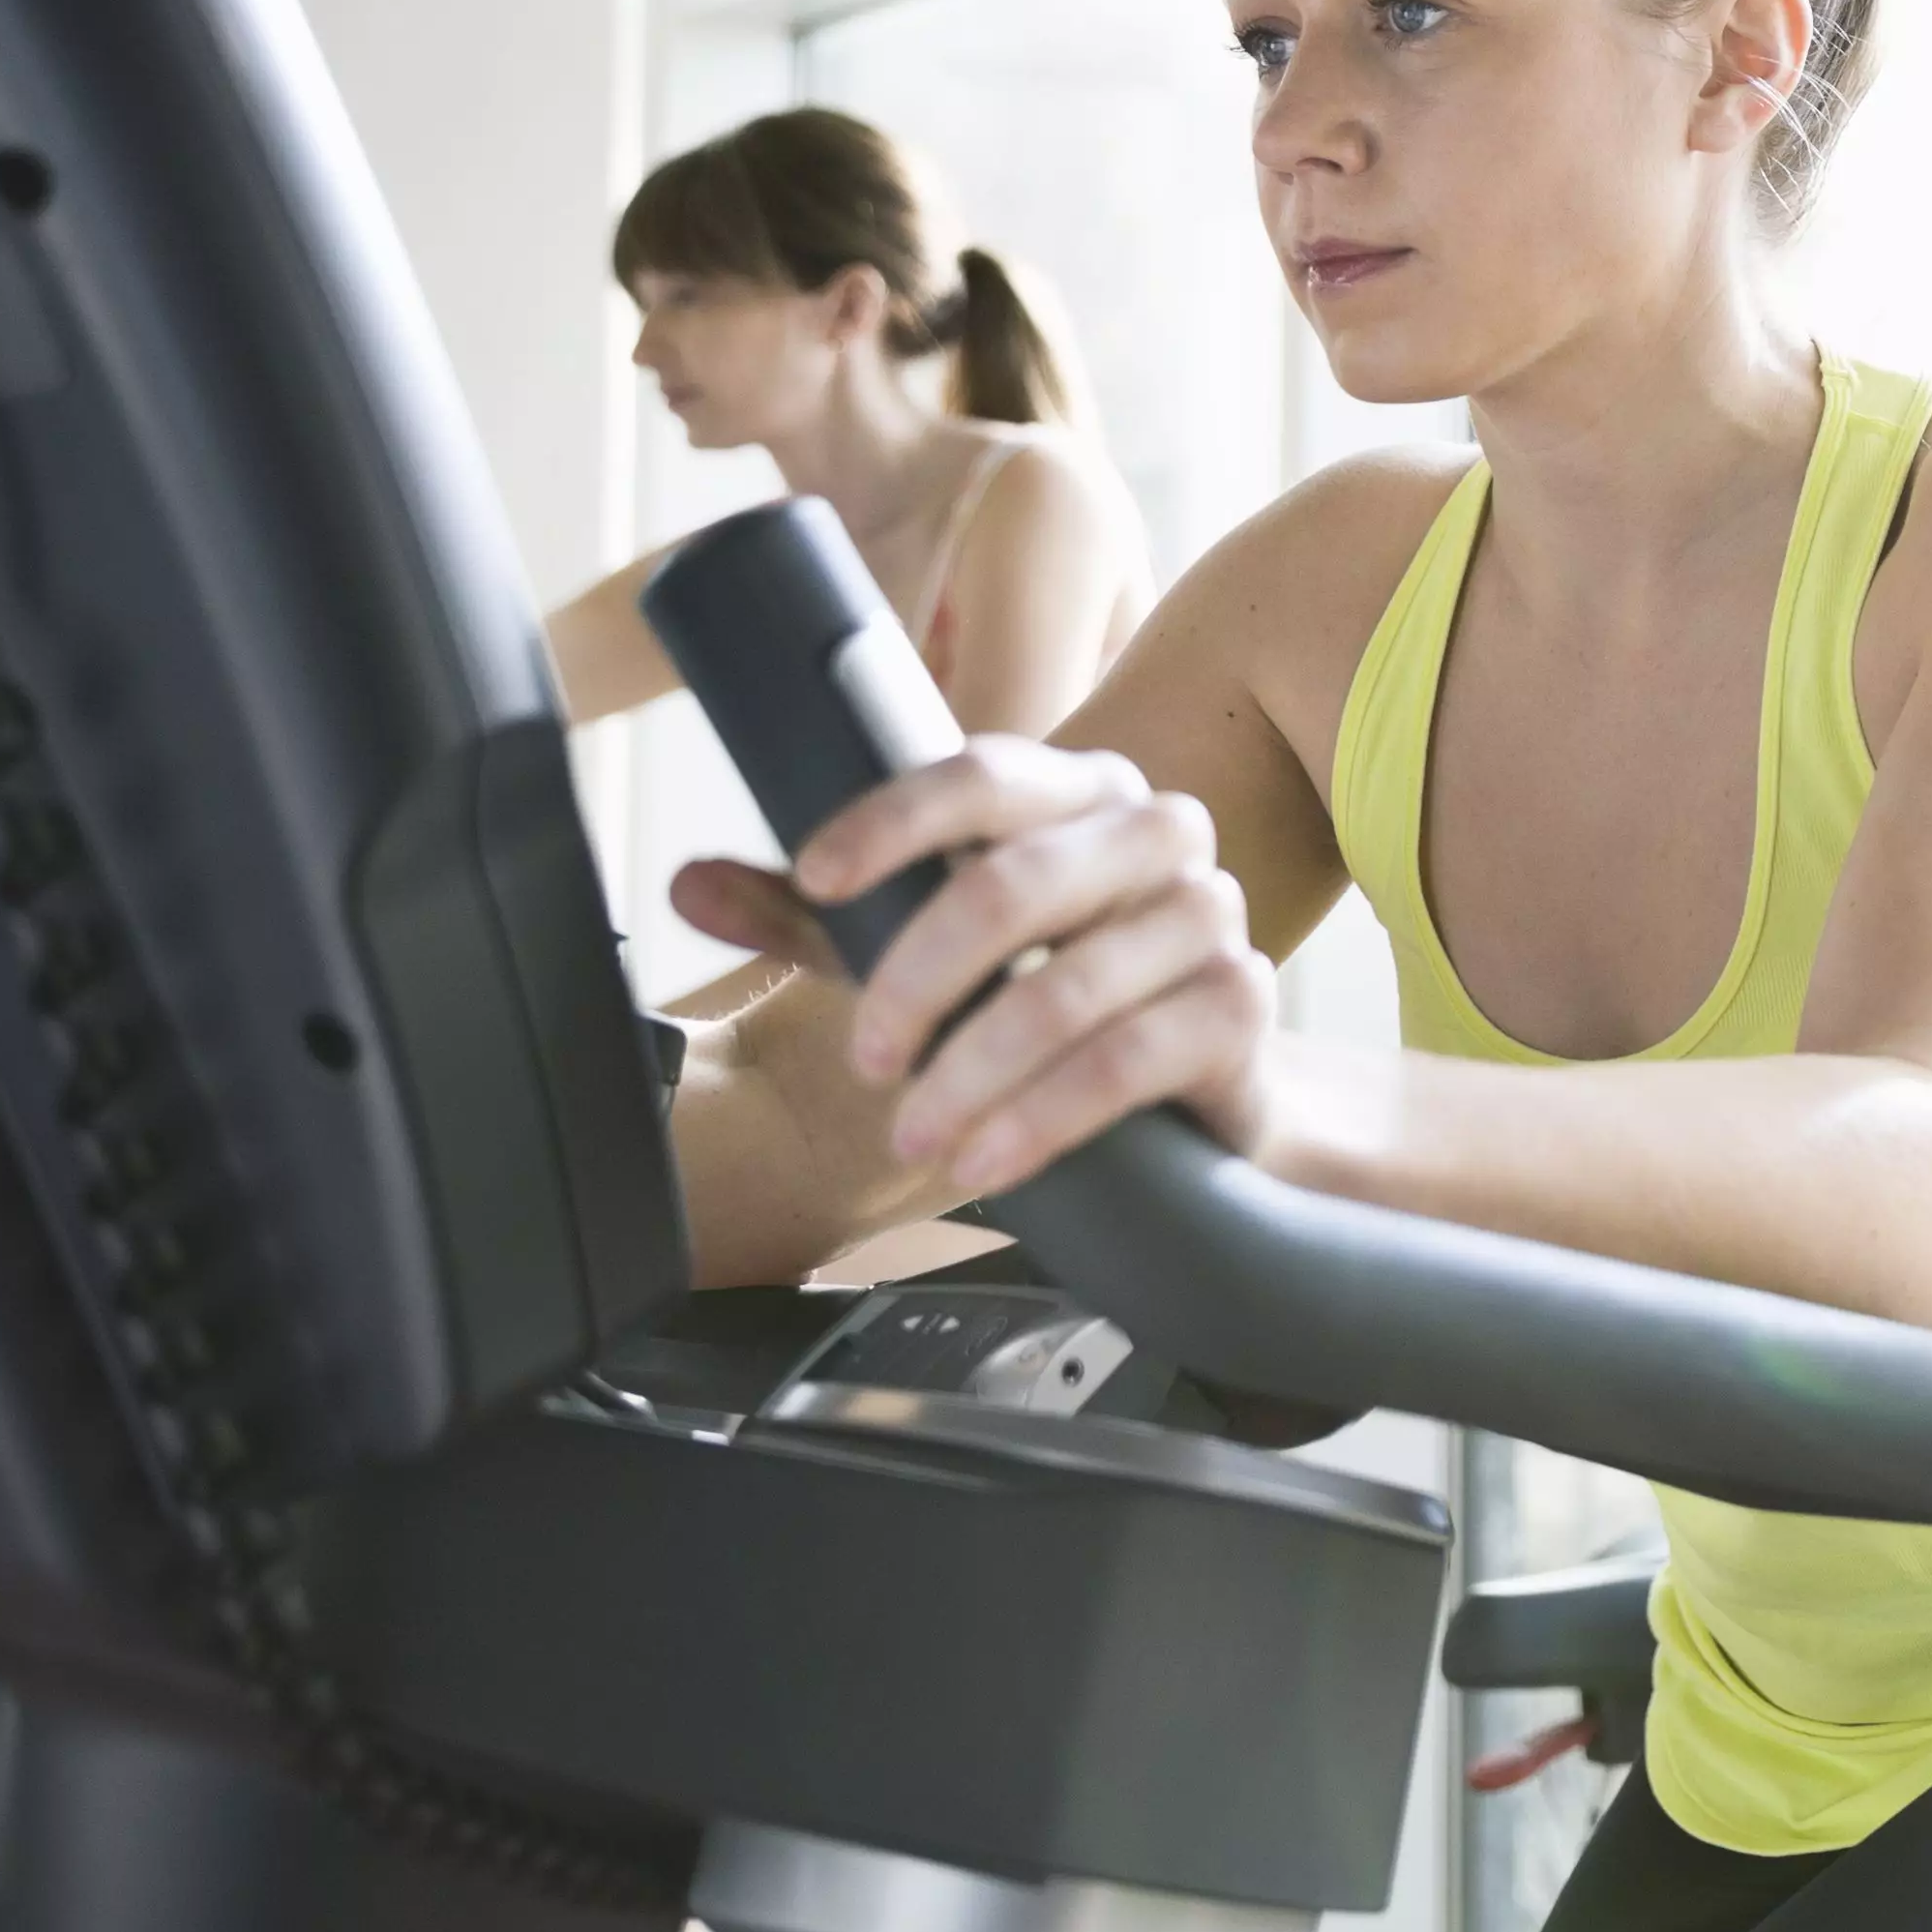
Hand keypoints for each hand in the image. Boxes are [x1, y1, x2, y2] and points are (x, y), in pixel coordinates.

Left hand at [670, 737, 1277, 1201]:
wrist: (1198, 1076)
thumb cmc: (1051, 987)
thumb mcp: (929, 945)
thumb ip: (822, 919)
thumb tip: (691, 886)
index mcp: (1078, 791)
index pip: (983, 772)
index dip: (892, 820)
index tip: (813, 878)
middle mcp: (1156, 833)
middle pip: (1015, 884)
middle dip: (916, 981)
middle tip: (866, 1058)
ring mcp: (1209, 914)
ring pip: (1068, 988)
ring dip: (970, 1072)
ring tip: (914, 1133)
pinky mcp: (1240, 1006)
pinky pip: (1127, 1060)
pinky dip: (1041, 1117)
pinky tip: (986, 1158)